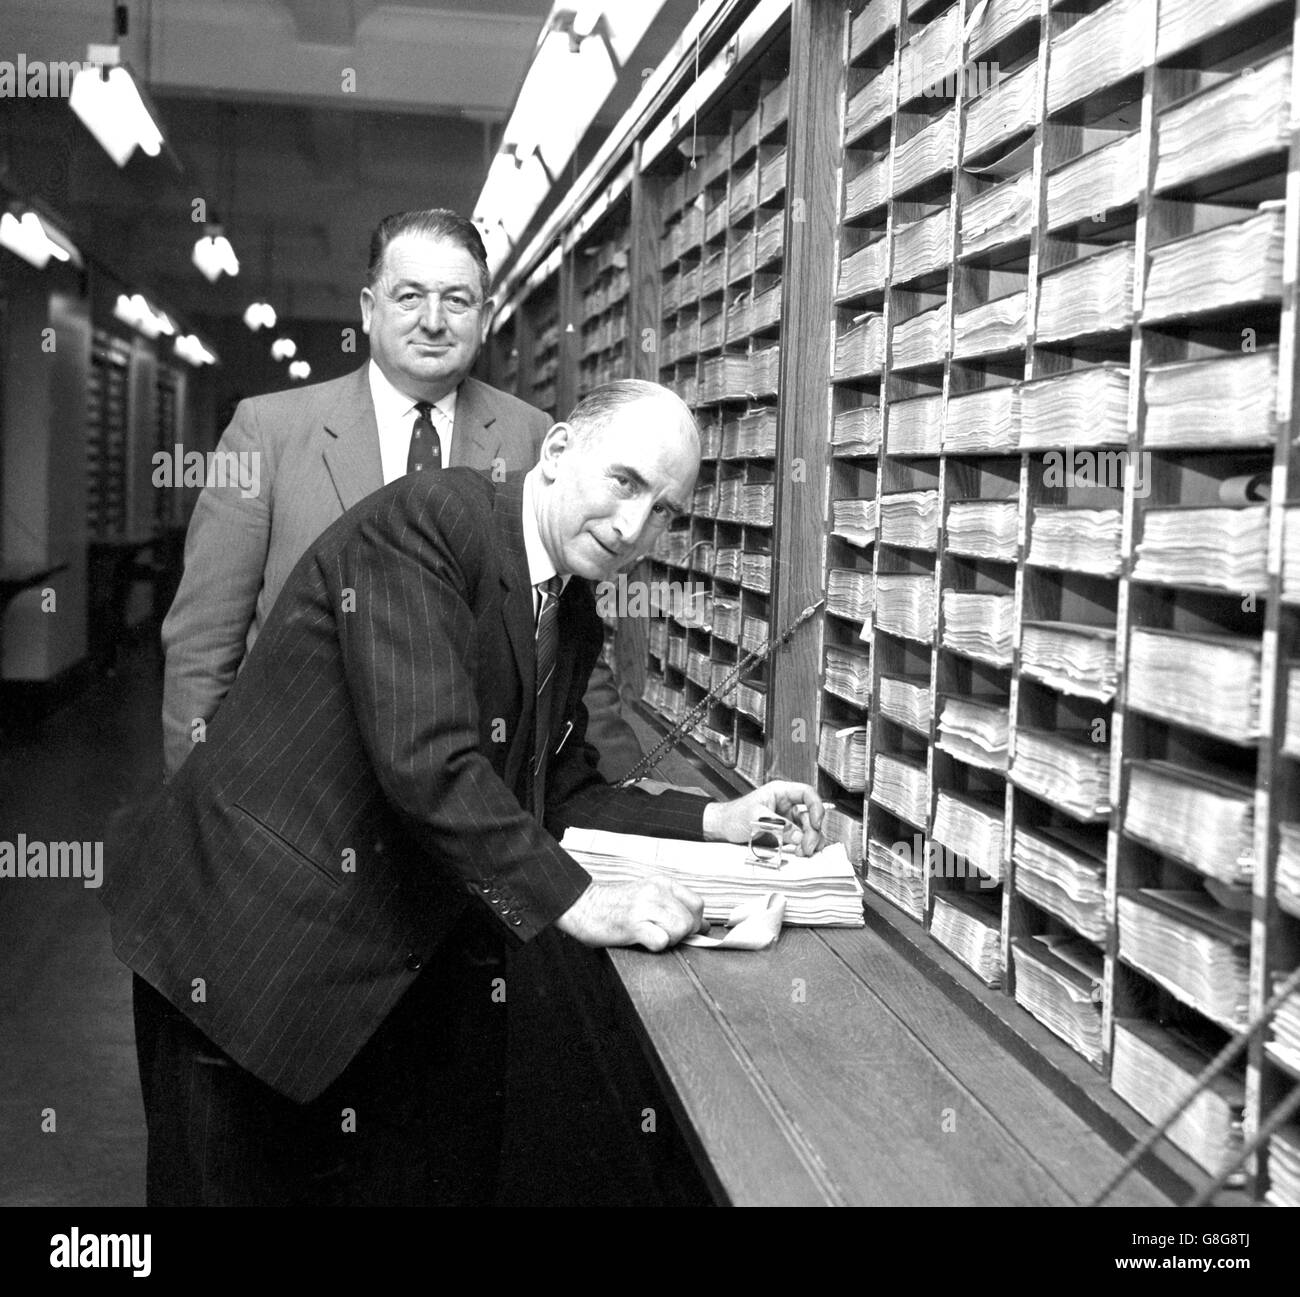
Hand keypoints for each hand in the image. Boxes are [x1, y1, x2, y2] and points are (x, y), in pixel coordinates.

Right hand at [555, 878, 707, 950]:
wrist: (581, 905)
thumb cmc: (615, 905)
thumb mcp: (648, 896)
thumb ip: (674, 907)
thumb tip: (704, 926)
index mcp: (662, 883)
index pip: (698, 904)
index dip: (695, 922)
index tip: (683, 930)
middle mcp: (656, 891)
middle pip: (691, 921)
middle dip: (682, 935)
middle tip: (661, 935)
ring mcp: (644, 906)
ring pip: (680, 929)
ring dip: (669, 940)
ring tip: (650, 936)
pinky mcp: (633, 924)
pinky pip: (661, 941)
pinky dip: (655, 946)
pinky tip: (641, 940)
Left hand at [701, 781, 825, 856]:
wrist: (722, 828)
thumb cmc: (733, 816)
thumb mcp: (755, 818)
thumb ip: (778, 826)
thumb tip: (799, 836)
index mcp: (780, 792)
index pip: (807, 794)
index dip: (816, 807)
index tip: (817, 823)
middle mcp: (786, 805)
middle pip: (810, 815)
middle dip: (812, 832)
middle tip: (806, 846)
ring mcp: (787, 820)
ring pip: (808, 829)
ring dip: (810, 841)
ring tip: (803, 852)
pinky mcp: (784, 834)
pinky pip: (800, 839)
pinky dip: (803, 846)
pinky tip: (800, 852)